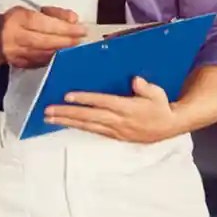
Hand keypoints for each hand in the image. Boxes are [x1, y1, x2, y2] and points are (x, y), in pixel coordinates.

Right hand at [0, 6, 85, 68]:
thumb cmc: (16, 22)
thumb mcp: (32, 10)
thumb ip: (54, 14)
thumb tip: (73, 19)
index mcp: (19, 19)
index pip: (44, 24)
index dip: (64, 28)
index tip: (80, 29)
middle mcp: (16, 37)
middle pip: (45, 41)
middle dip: (66, 41)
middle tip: (81, 40)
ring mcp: (17, 53)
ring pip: (45, 54)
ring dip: (63, 51)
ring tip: (76, 47)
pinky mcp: (21, 64)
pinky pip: (41, 62)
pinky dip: (55, 58)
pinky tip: (64, 55)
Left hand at [43, 76, 183, 143]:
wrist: (169, 127)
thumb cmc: (161, 106)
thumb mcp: (157, 93)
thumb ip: (145, 87)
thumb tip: (135, 80)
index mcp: (127, 108)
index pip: (102, 102)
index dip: (85, 99)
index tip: (68, 96)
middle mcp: (118, 121)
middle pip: (88, 116)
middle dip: (67, 113)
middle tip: (47, 111)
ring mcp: (115, 130)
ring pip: (87, 126)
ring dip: (67, 122)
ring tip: (49, 118)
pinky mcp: (115, 136)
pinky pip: (93, 131)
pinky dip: (78, 127)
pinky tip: (66, 124)